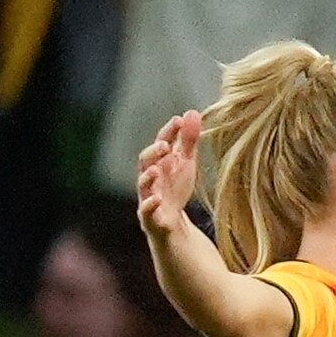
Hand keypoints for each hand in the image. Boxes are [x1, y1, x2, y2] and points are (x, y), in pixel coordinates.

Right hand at [135, 112, 201, 239]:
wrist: (171, 224)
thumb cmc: (175, 189)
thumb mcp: (185, 163)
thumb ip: (188, 140)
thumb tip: (192, 112)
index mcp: (159, 163)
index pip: (161, 143)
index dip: (169, 132)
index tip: (179, 120)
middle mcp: (150, 178)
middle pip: (146, 161)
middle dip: (154, 152)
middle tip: (165, 145)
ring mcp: (148, 197)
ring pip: (143, 185)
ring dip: (148, 177)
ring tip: (156, 169)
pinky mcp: (151, 218)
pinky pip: (146, 211)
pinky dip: (150, 205)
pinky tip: (157, 199)